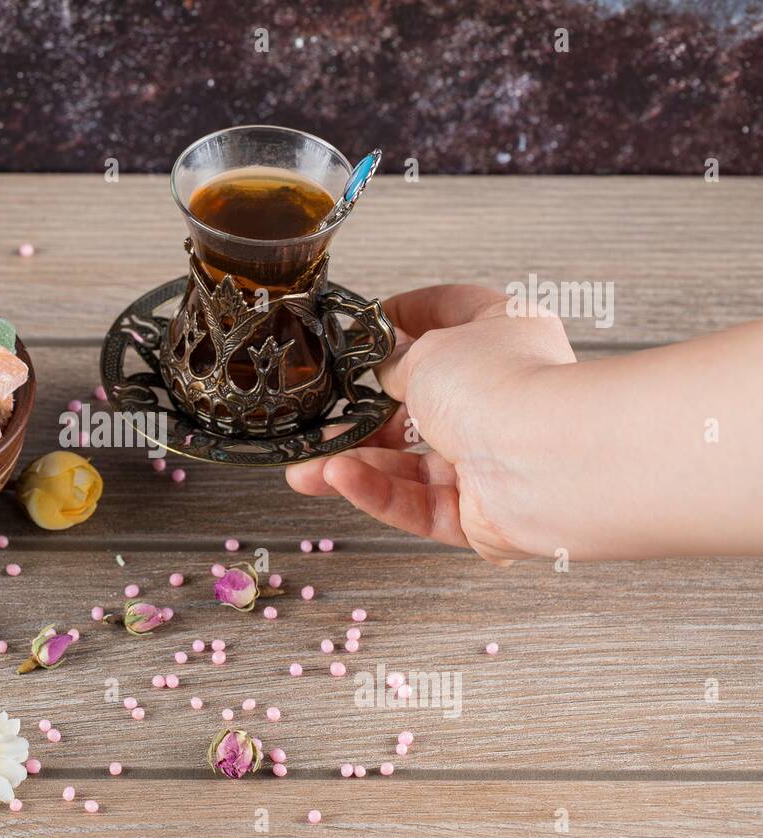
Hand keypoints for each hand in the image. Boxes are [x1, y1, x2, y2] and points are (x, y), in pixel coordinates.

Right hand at [287, 284, 576, 562]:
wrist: (545, 462)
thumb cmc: (499, 386)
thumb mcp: (426, 352)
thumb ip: (396, 364)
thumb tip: (386, 375)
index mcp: (506, 336)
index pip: (452, 311)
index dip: (405, 314)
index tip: (366, 324)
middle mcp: (504, 396)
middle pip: (421, 405)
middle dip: (363, 417)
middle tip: (321, 418)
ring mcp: (495, 458)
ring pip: (411, 465)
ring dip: (356, 464)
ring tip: (305, 470)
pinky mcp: (483, 513)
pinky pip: (420, 504)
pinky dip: (378, 493)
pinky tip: (335, 480)